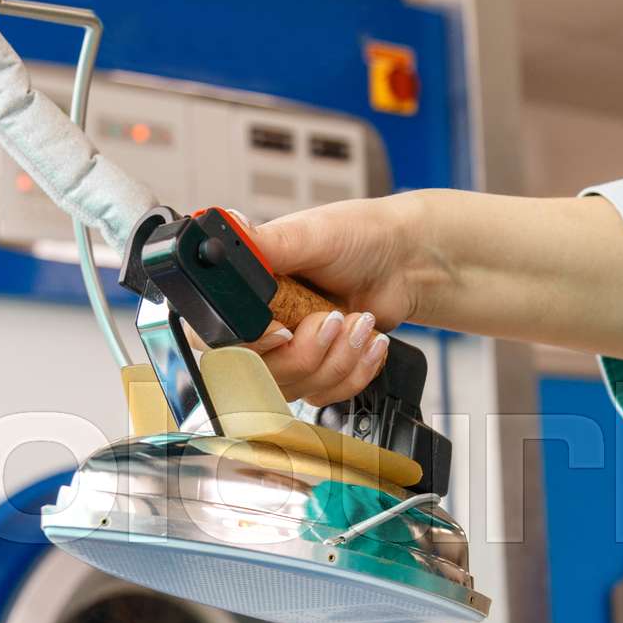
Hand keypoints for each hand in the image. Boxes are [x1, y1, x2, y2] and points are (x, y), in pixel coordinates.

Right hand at [243, 194, 433, 405]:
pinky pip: (326, 394)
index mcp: (247, 289)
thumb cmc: (360, 237)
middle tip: (333, 318)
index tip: (282, 331)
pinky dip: (354, 370)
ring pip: (295, 387)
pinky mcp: (319, 371)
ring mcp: (290, 352)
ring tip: (359, 322)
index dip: (248, 344)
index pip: (217, 337)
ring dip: (337, 358)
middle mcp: (261, 324)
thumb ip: (267, 242)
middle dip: (305, 352)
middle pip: (257, 372)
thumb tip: (229, 228)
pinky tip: (368, 340)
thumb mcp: (310, 234)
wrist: (405, 261)